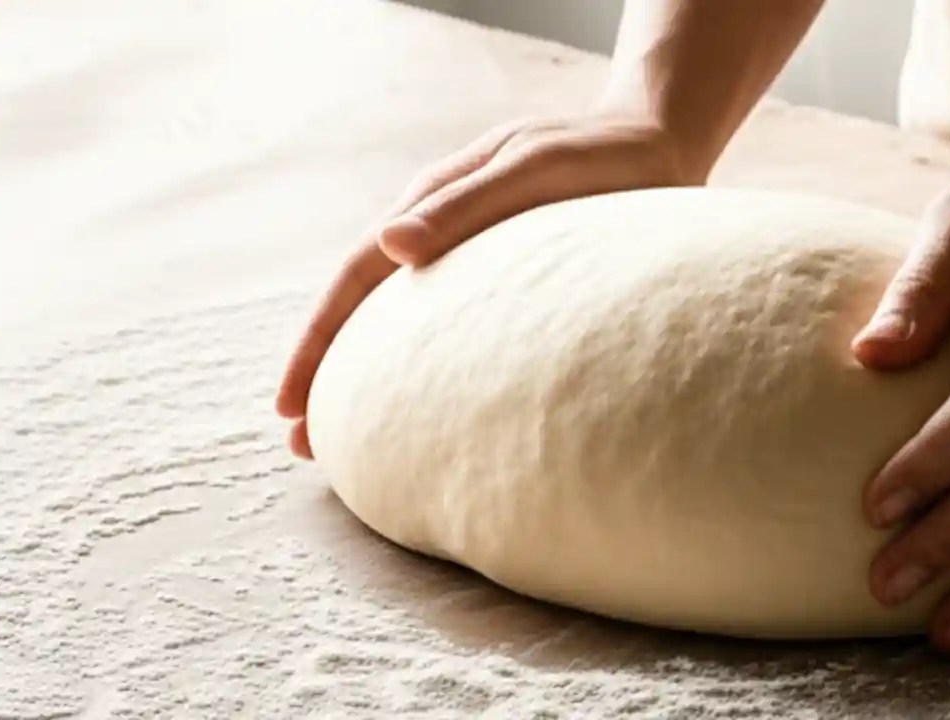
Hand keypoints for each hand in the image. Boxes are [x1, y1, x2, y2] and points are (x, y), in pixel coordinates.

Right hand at [275, 111, 700, 457]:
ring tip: (350, 441)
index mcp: (432, 202)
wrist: (658, 142)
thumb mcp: (533, 168)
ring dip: (370, 376)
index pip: (354, 277)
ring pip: (403, 321)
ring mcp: (473, 254)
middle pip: (366, 309)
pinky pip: (450, 325)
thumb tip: (391, 244)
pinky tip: (430, 404)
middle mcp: (441, 231)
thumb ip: (467, 204)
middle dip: (328, 374)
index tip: (292, 405)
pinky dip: (425, 365)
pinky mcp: (509, 275)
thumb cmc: (600, 153)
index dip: (318, 343)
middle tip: (302, 445)